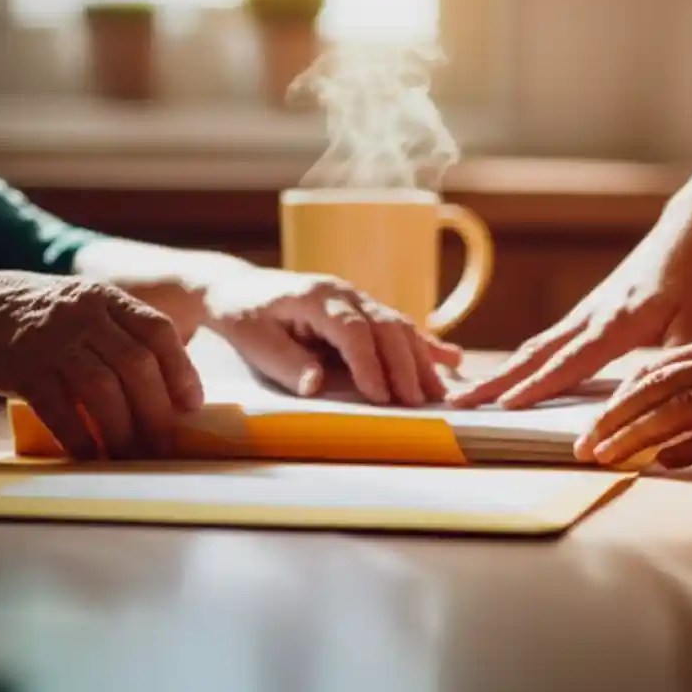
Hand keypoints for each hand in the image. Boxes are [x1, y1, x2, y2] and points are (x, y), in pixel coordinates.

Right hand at [0, 272, 203, 458]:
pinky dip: (80, 438)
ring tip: (132, 457)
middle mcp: (83, 314)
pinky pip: (60, 409)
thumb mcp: (77, 305)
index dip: (182, 372)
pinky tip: (92, 457)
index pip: (158, 332)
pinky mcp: (21, 367)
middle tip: (164, 445)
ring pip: (103, 389)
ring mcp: (51, 339)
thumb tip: (162, 388)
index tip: (192, 406)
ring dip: (122, 430)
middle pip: (137, 365)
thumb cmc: (29, 317)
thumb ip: (115, 332)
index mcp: (104, 297)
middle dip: (157, 412)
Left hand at [203, 269, 460, 405]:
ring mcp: (358, 298)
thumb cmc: (244, 317)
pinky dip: (425, 345)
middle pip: (385, 326)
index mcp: (315, 296)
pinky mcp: (364, 310)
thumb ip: (285, 364)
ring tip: (438, 393)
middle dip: (405, 365)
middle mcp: (344, 293)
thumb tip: (315, 386)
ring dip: (421, 359)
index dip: (369, 364)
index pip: (352, 330)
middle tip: (418, 403)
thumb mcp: (253, 342)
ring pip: (399, 326)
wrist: (239, 288)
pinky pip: (399, 327)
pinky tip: (452, 360)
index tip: (381, 397)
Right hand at [449, 217, 691, 409]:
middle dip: (494, 381)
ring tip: (467, 394)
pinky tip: (509, 375)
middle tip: (456, 403)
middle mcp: (590, 317)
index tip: (504, 404)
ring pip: (534, 346)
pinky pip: (545, 340)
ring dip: (499, 372)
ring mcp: (584, 313)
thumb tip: (645, 392)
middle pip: (534, 354)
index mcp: (616, 324)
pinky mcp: (587, 312)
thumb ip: (670, 358)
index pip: (570, 361)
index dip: (538, 386)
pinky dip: (520, 360)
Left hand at [575, 323, 691, 468]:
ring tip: (608, 457)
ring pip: (683, 409)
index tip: (587, 425)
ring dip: (639, 435)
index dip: (616, 400)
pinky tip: (664, 463)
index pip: (654, 372)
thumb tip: (674, 412)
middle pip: (657, 390)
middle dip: (614, 420)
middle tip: (582, 448)